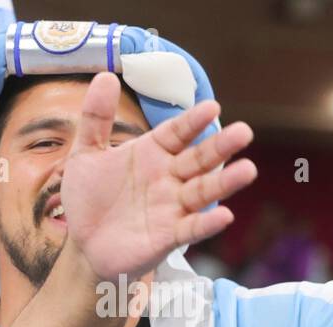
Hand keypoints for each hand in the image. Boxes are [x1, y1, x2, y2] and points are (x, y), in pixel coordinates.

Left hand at [62, 73, 256, 281]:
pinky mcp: (168, 235)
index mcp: (153, 152)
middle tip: (243, 132)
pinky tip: (224, 216)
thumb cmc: (91, 199)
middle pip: (200, 158)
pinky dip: (207, 223)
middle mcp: (169, 176)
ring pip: (204, 191)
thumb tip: (104, 75)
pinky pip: (191, 228)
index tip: (212, 107)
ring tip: (248, 170)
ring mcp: (172, 206)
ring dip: (225, 182)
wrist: (84, 244)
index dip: (193, 121)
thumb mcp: (85, 156)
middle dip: (221, 146)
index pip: (178, 132)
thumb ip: (95, 119)